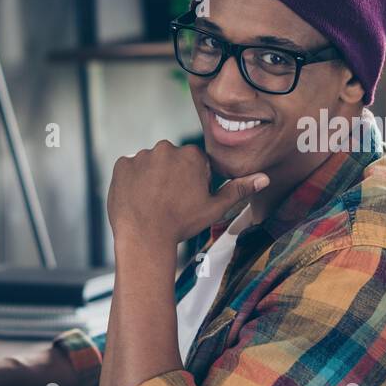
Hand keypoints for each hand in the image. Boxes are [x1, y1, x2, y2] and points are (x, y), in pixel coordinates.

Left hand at [106, 141, 267, 245]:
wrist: (145, 236)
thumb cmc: (181, 224)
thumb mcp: (214, 208)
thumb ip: (239, 190)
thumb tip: (264, 178)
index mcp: (191, 155)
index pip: (193, 163)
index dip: (191, 182)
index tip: (186, 199)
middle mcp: (166, 148)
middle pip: (171, 160)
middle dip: (170, 176)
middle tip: (168, 202)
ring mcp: (141, 155)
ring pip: (149, 164)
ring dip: (151, 178)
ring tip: (151, 202)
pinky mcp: (121, 164)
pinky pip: (129, 169)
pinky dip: (132, 181)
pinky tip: (137, 198)